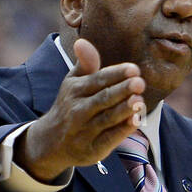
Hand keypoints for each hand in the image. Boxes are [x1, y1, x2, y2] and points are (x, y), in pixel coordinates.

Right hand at [16, 38, 145, 179]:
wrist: (52, 142)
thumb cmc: (71, 105)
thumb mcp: (73, 82)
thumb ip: (85, 64)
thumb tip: (82, 41)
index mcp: (75, 90)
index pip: (98, 80)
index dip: (116, 74)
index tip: (134, 69)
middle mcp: (78, 110)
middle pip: (103, 99)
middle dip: (122, 90)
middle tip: (140, 82)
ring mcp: (84, 131)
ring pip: (107, 119)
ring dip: (124, 110)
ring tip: (139, 101)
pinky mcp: (92, 150)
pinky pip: (109, 138)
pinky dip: (122, 130)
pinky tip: (136, 120)